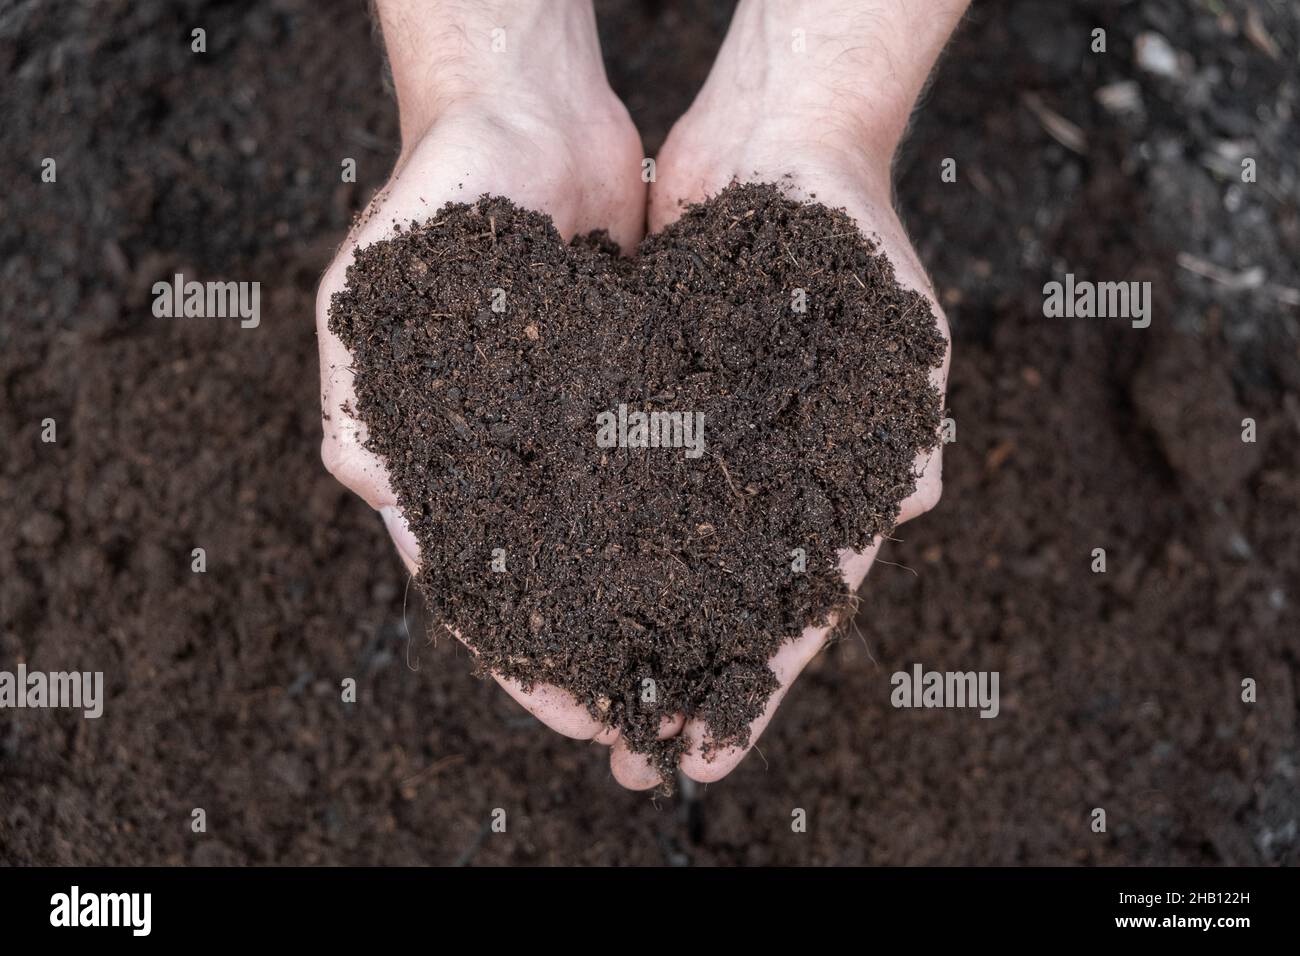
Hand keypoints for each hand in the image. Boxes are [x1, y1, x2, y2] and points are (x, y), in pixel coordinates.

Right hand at [316, 0, 665, 775]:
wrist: (523, 112)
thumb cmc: (432, 202)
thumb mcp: (371, 303)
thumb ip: (365, 402)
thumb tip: (371, 492)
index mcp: (439, 457)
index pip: (483, 587)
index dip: (526, 658)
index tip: (577, 716)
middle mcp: (511, 454)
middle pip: (560, 581)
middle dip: (601, 652)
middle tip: (654, 717)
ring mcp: (576, 426)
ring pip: (619, 540)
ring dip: (653, 604)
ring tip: (703, 666)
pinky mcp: (637, 390)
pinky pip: (666, 472)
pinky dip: (691, 522)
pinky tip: (731, 568)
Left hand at [628, 0, 964, 784]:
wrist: (781, 138)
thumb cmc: (854, 231)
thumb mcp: (897, 327)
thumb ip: (905, 420)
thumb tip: (911, 500)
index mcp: (828, 487)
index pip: (794, 610)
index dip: (755, 687)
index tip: (711, 759)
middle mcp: (758, 480)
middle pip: (715, 604)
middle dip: (674, 679)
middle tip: (626, 753)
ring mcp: (697, 448)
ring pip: (654, 559)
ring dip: (620, 628)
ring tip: (577, 699)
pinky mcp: (640, 405)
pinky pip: (606, 485)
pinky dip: (582, 536)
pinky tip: (543, 587)